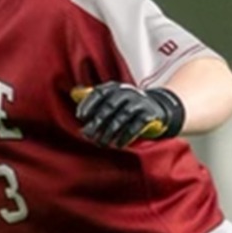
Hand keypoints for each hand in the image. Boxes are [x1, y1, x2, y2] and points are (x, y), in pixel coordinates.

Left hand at [72, 82, 187, 147]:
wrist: (157, 107)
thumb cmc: (128, 104)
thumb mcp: (112, 97)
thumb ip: (95, 98)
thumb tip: (74, 94)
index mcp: (115, 87)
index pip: (99, 93)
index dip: (88, 104)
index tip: (81, 117)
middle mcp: (127, 92)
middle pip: (109, 107)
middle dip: (97, 122)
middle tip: (89, 135)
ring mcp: (139, 102)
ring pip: (121, 117)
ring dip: (110, 132)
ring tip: (102, 143)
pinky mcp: (149, 114)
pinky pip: (135, 126)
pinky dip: (126, 136)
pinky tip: (118, 144)